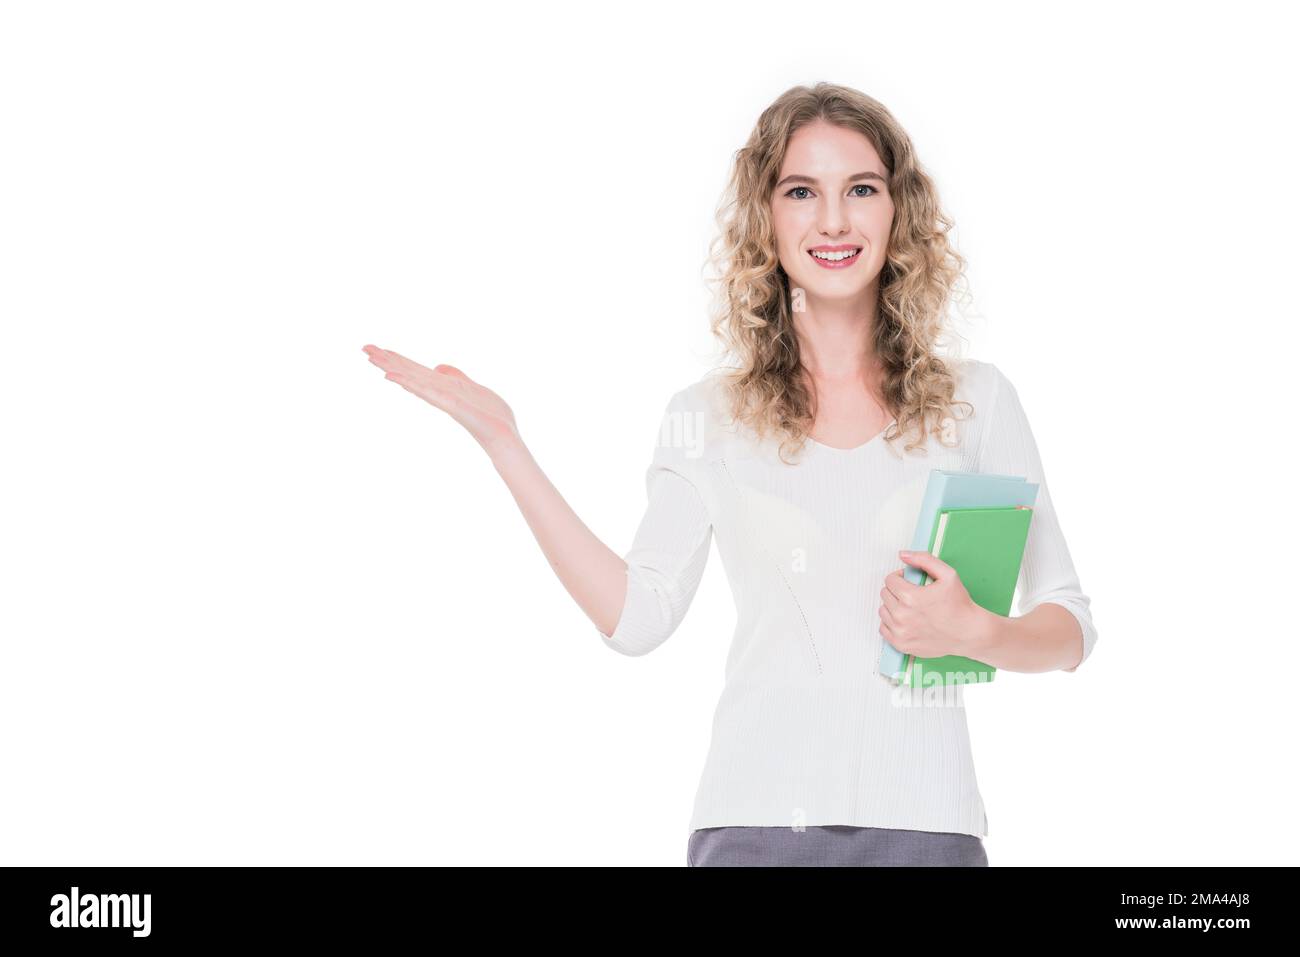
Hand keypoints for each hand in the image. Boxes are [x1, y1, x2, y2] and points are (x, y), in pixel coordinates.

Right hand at [363, 345, 522, 457]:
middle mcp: (438, 392)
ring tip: (371, 358)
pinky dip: (410, 384)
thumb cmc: (490, 416)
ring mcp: (443, 399)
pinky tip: (394, 378)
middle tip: (364, 348)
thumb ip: (455, 377)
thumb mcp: (472, 387)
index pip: (415, 369)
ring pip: (413, 380)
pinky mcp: (452, 405)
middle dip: (387, 360)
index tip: (376, 349)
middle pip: (409, 372)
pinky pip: (428, 393)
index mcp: (443, 386)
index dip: (397, 359)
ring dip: (393, 368)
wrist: (504, 436)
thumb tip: (439, 366)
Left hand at [878, 550, 988, 658]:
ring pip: (883, 611)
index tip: (910, 581)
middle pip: (885, 594)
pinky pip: (883, 628)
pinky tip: (906, 620)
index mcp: (910, 597)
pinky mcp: (901, 645)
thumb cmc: (959, 605)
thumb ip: (924, 560)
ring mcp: (900, 632)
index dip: (900, 577)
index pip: (889, 580)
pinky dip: (891, 623)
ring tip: (910, 607)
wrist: (969, 633)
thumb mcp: (948, 574)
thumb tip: (902, 555)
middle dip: (897, 591)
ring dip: (893, 606)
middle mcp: (902, 616)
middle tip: (913, 594)